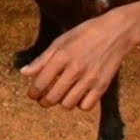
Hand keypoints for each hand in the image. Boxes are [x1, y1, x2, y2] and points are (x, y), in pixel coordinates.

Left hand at [21, 8, 137, 111]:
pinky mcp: (102, 86)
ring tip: (61, 95)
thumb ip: (42, 59)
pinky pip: (86, 106)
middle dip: (44, 101)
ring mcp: (90, 79)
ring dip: (61, 102)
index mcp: (62, 56)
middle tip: (43, 99)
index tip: (32, 94)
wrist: (115, 32)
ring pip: (68, 104)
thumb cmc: (85, 34)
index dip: (33, 92)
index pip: (40, 83)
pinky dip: (79, 104)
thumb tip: (24, 73)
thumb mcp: (60, 41)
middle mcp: (75, 69)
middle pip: (53, 97)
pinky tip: (78, 95)